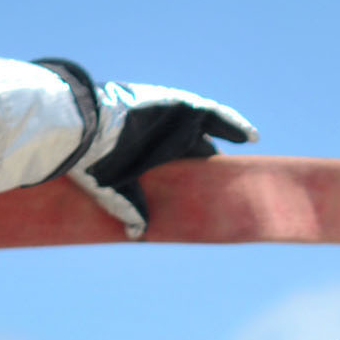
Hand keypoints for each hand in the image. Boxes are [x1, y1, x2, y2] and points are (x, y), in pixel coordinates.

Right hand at [71, 80, 257, 236]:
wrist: (87, 129)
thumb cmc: (94, 159)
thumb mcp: (114, 186)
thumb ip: (130, 207)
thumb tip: (138, 234)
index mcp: (150, 150)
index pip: (181, 160)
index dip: (197, 170)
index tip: (209, 186)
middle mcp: (164, 132)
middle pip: (198, 144)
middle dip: (211, 157)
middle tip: (229, 176)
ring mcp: (173, 117)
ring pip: (209, 126)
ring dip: (229, 135)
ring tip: (248, 149)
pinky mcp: (180, 105)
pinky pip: (215, 114)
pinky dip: (233, 124)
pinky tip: (251, 138)